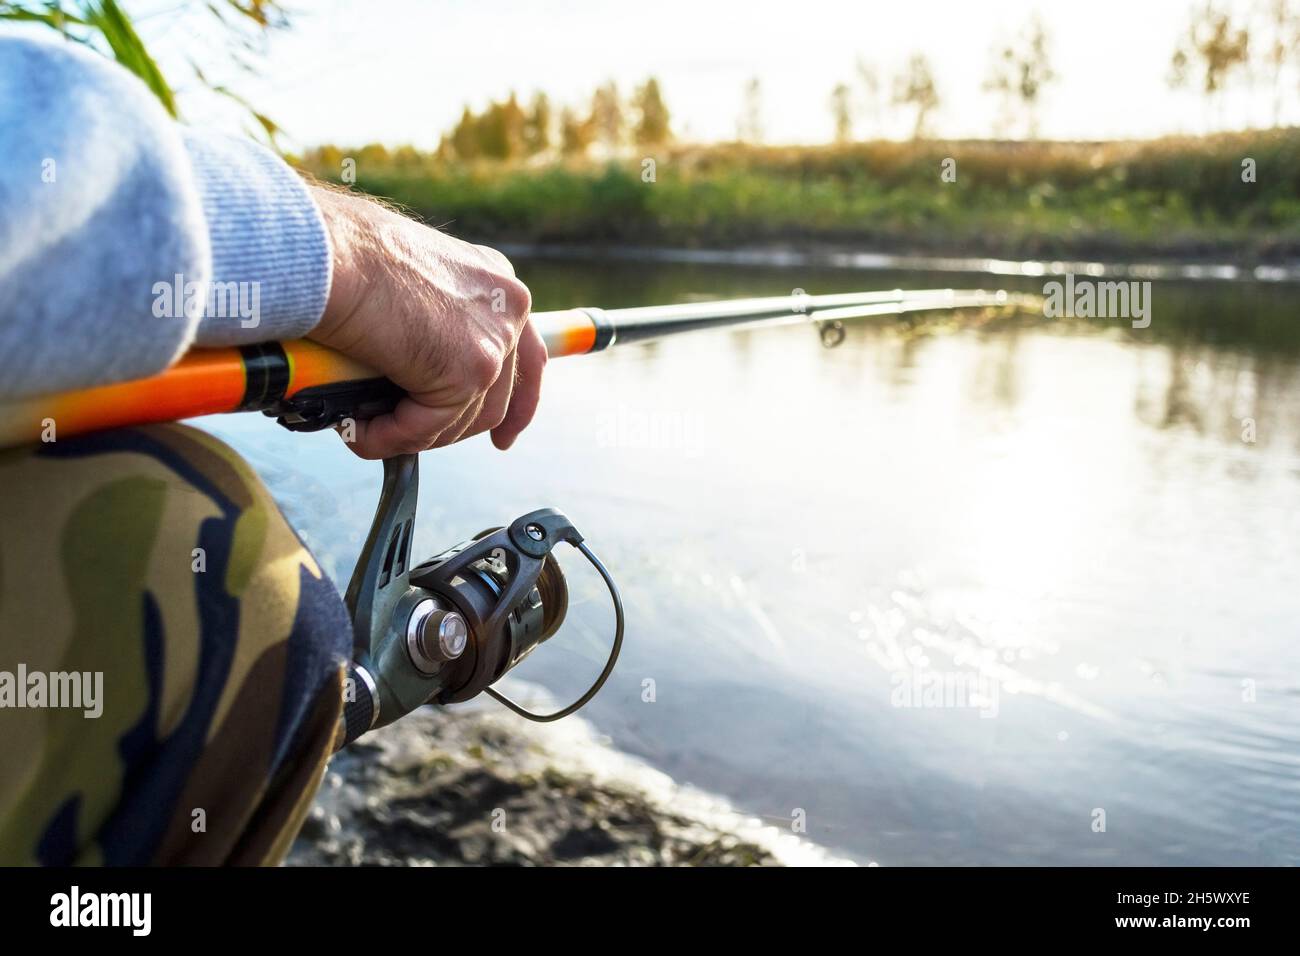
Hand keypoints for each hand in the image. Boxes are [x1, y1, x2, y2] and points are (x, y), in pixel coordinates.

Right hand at [307, 186, 544, 459]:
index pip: (525, 355)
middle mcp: (507, 307)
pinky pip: (430, 426)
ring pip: (464, 420)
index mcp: (495, 282)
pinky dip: (392, 437)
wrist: (327, 251)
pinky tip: (359, 433)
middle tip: (412, 439)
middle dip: (456, 429)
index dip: (518, 403)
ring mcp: (493, 341)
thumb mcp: (407, 280)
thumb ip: (428, 320)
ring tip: (368, 430)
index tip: (503, 437)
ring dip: (414, 435)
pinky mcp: (470, 371)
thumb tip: (411, 369)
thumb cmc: (344, 254)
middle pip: (499, 396)